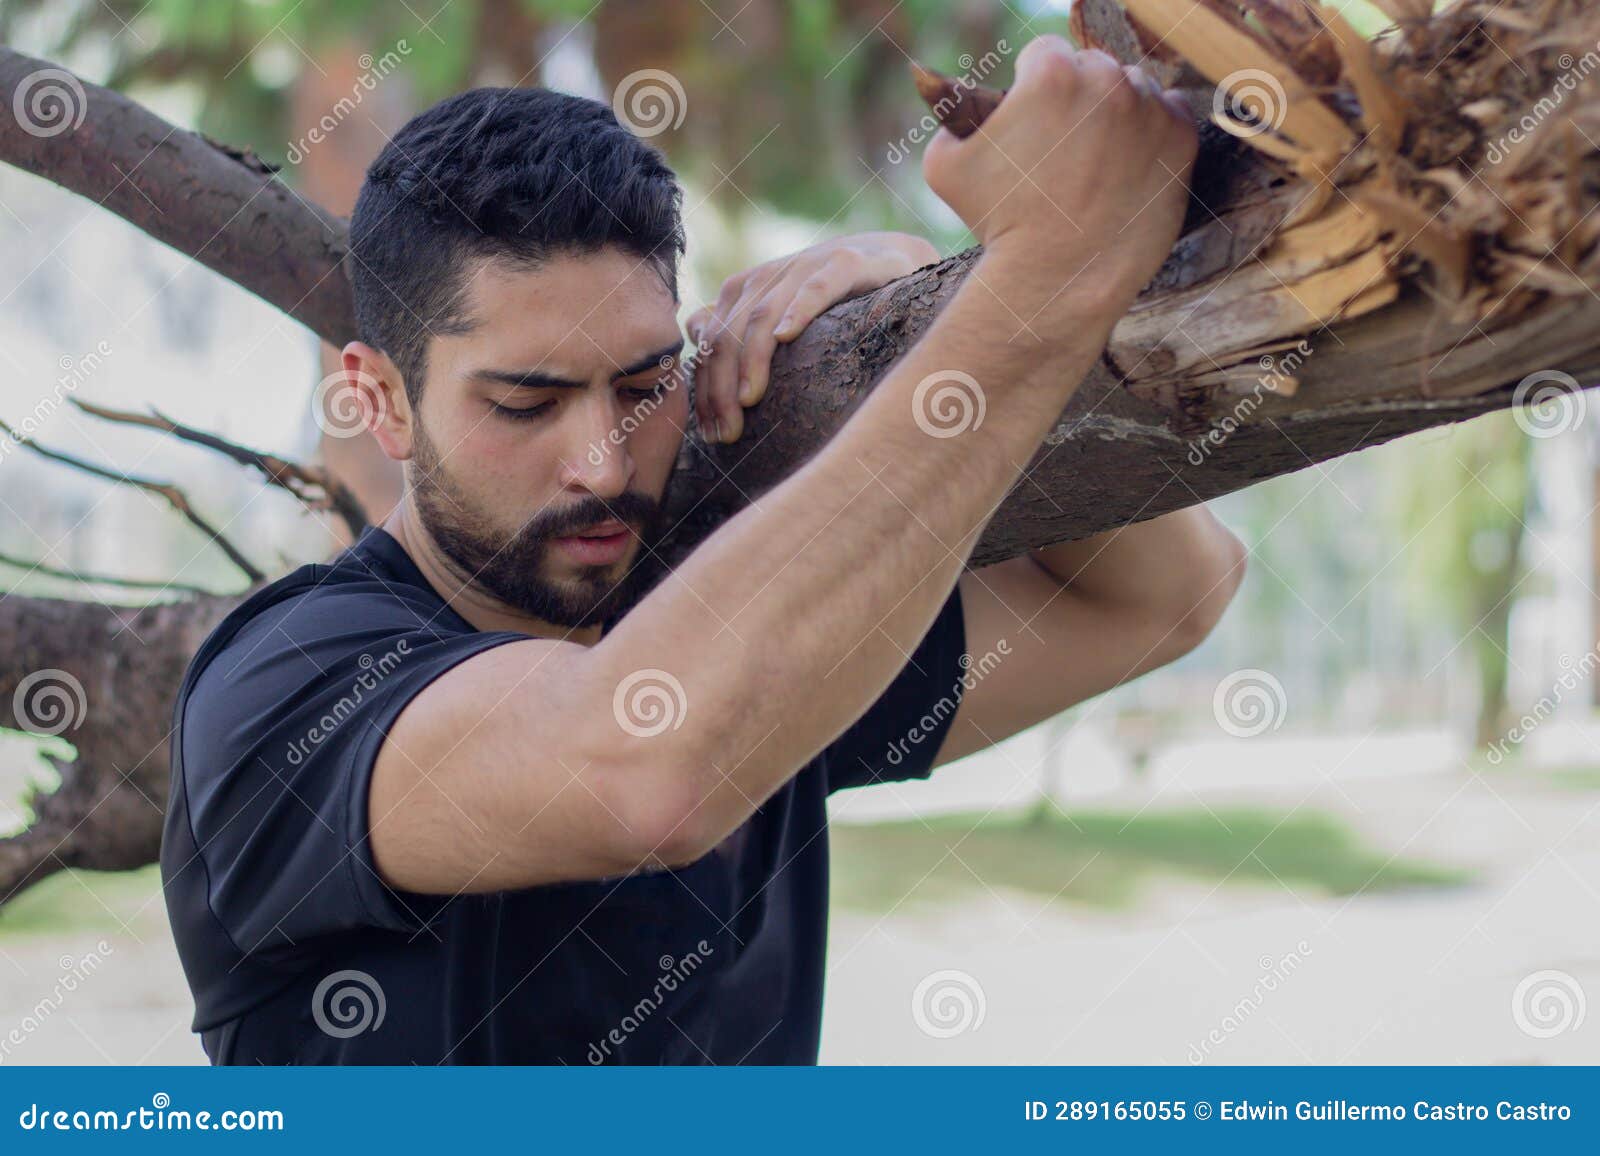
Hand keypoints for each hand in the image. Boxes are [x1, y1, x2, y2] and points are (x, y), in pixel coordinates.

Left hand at [686, 231, 938, 442]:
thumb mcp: (783, 314)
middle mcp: (770, 275)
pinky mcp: (846, 262)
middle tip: (726, 432)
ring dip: (751, 359)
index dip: (705, 388)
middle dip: (722, 386)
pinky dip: (799, 309)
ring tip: (748, 400)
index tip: (710, 435)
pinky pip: (817, 286)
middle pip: (730, 332)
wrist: (898, 261)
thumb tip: (694, 333)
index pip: (711, 341)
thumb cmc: (837, 299)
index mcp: (748, 289)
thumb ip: (738, 322)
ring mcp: (807, 265)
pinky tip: (786, 337)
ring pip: (763, 313)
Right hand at [922, 35, 1196, 336]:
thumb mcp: (945, 166)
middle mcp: (1107, 82)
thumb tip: (964, 106)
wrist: (1057, 279)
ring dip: (1116, 112)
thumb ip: (953, 118)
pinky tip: (1128, 163)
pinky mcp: (1180, 139)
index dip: (1033, 83)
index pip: (1044, 52)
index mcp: (1052, 74)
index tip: (1033, 115)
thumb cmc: (998, 224)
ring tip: (1095, 160)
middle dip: (1077, 97)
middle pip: (1092, 67)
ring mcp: (1149, 110)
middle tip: (1064, 145)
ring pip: (1133, 89)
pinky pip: (1171, 113)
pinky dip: (1153, 132)